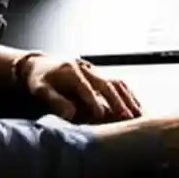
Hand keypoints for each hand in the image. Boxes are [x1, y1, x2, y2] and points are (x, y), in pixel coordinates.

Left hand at [22, 55, 140, 122]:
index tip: (100, 115)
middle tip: (127, 117)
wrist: (42, 62)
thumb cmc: (40, 78)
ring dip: (128, 99)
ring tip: (138, 114)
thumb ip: (55, 101)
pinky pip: (119, 83)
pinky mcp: (101, 74)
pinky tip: (137, 106)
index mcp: (72, 72)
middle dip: (118, 101)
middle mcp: (88, 70)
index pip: (86, 88)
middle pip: (108, 84)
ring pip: (117, 83)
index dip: (94, 101)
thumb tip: (70, 115)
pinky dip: (129, 95)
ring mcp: (97, 71)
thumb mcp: (40, 89)